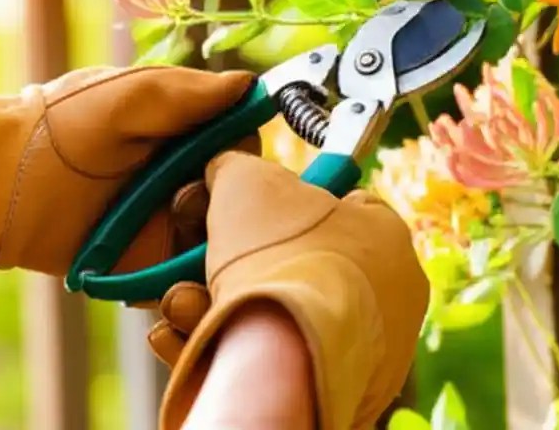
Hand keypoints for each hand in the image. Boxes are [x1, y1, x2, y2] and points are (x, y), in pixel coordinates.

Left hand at [0, 66, 254, 291]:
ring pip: (221, 238)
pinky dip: (192, 272)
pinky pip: (189, 277)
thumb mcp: (134, 95)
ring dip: (210, 229)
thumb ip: (195, 93)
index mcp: (181, 135)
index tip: (228, 150)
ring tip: (174, 212)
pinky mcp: (147, 266)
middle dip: (227, 194)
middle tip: (191, 186)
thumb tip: (251, 85)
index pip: (239, 145)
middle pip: (239, 195)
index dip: (241, 148)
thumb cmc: (64, 124)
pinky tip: (174, 250)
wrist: (2, 179)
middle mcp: (180, 179)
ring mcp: (165, 226)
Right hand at [150, 151, 428, 429]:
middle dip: (224, 258)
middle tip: (188, 257)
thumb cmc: (278, 259)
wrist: (284, 359)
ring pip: (268, 314)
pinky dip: (214, 347)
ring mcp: (355, 348)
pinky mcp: (324, 392)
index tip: (234, 204)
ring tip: (177, 302)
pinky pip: (263, 361)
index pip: (337, 203)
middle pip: (289, 263)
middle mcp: (381, 296)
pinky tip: (173, 335)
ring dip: (206, 302)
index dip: (280, 199)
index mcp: (385, 236)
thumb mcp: (248, 181)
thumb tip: (224, 168)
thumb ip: (237, 167)